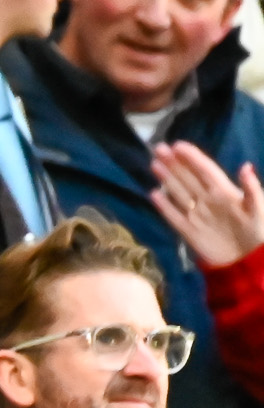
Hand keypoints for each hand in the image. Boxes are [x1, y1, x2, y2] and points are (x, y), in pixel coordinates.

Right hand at [150, 142, 263, 269]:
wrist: (248, 262)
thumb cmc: (258, 232)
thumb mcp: (258, 208)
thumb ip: (252, 189)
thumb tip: (245, 166)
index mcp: (225, 192)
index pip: (205, 170)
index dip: (192, 158)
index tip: (178, 145)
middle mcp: (208, 200)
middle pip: (188, 178)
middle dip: (174, 163)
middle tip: (159, 148)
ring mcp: (198, 215)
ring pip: (179, 192)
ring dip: (167, 179)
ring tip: (154, 164)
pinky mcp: (189, 231)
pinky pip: (173, 216)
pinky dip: (164, 206)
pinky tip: (154, 194)